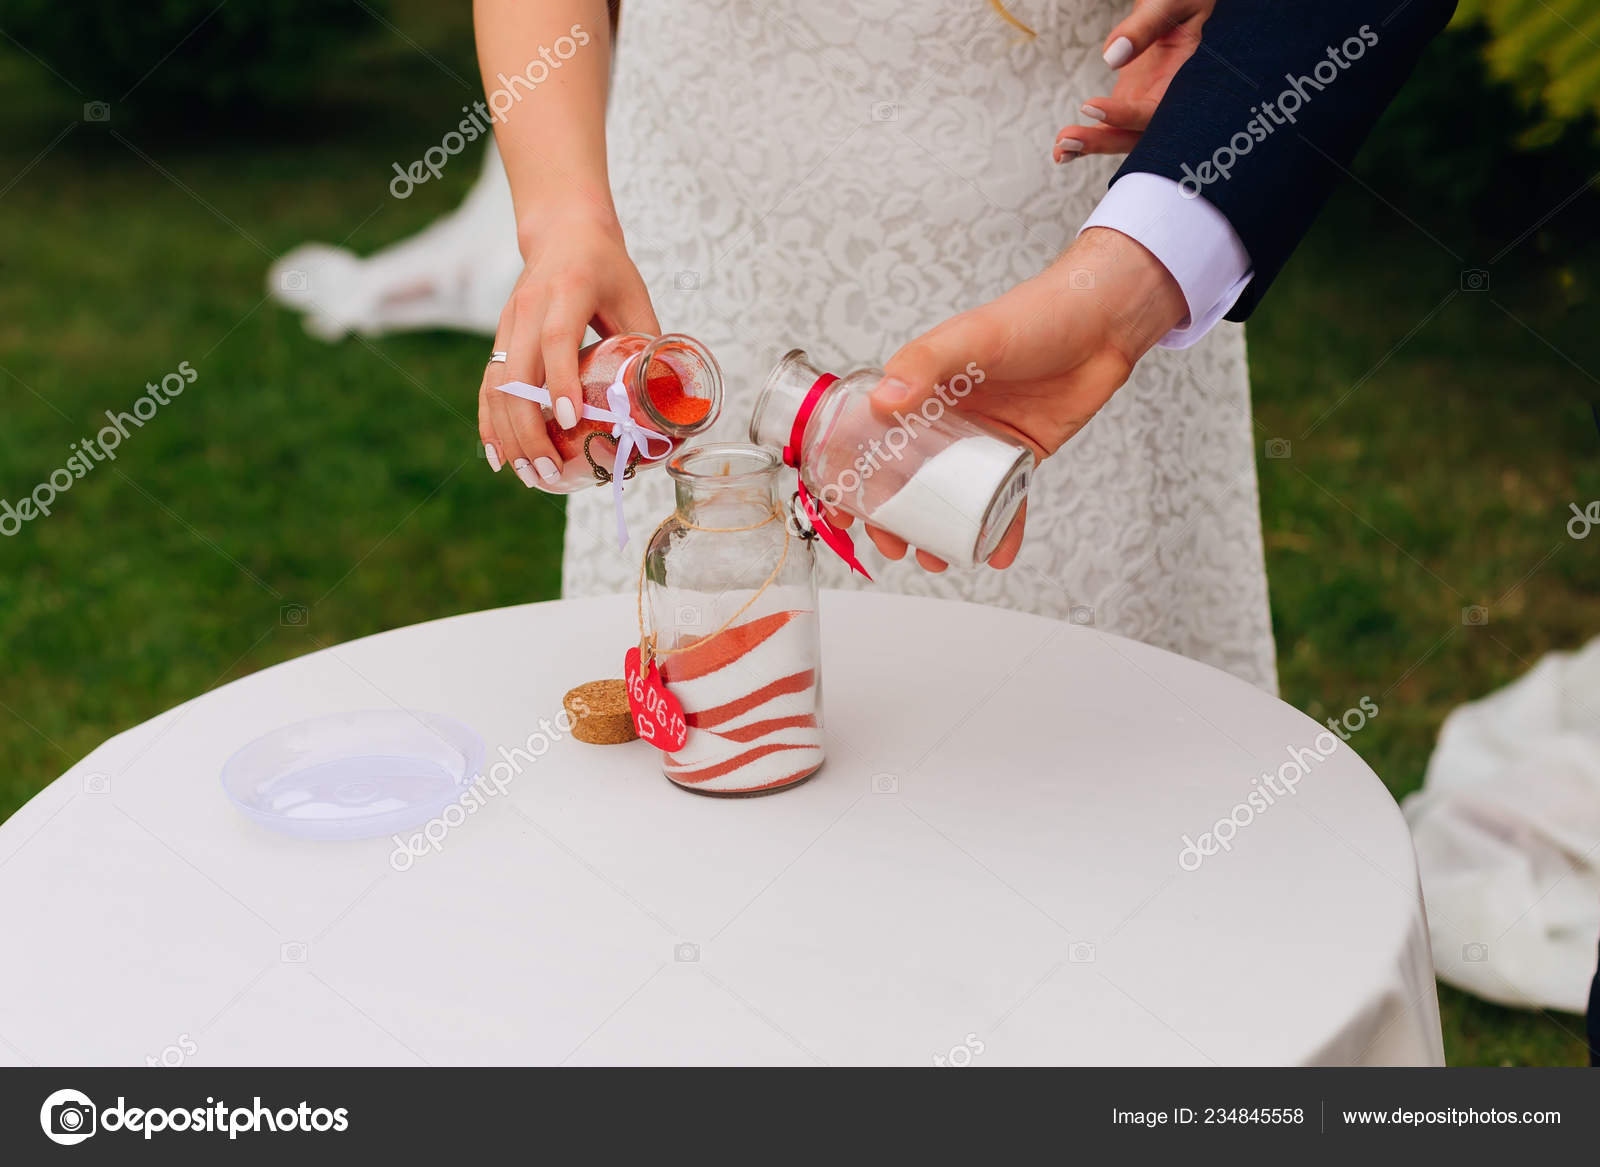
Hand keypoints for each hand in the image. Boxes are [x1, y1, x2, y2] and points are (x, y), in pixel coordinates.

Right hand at [479, 201, 658, 486]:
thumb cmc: (606, 267)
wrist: (562, 232)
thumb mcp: (636, 297)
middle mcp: (529, 306)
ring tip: (530, 476)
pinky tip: (498, 456)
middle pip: (517, 372)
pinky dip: (490, 423)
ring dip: (510, 435)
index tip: (568, 419)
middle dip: (530, 428)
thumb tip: (670, 402)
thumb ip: (649, 344)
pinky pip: (488, 385)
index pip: (556, 337)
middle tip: (550, 471)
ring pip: (497, 385)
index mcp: (568, 290)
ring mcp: (508, 323)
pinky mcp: (499, 338)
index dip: (560, 379)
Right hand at [851, 228, 1186, 571]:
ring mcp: (981, 440)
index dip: (849, 475)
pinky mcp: (1019, 455)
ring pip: (951, 496)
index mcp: (919, 387)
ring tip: (936, 560)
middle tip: (894, 547)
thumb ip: (924, 364)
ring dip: (940, 532)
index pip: (869, 436)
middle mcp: (945, 417)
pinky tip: (996, 555)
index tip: (841, 512)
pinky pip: (1004, 499)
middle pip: (905, 478)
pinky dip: (1000, 529)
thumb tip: (881, 402)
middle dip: (894, 519)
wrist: (1102, 321)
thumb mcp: (972, 337)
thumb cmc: (1033, 316)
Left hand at [1054, 0, 1214, 163]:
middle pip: (1138, 134)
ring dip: (1090, 146)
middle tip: (1067, 142)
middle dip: (1102, 141)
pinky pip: (1111, 128)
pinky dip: (1089, 139)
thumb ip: (1144, 26)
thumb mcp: (1169, 3)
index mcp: (1188, 80)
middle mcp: (1170, 100)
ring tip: (1059, 151)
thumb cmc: (1183, 0)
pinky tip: (1063, 148)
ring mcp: (1149, 104)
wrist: (1179, 4)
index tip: (1091, 107)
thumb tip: (1111, 57)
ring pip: (1122, 136)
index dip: (1125, 115)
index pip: (1156, 109)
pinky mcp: (1132, 102)